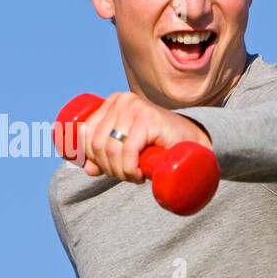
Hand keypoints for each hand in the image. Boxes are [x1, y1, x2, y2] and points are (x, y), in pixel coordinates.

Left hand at [75, 91, 212, 183]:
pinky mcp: (149, 117)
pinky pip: (128, 149)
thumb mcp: (126, 148)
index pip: (84, 133)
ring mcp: (135, 106)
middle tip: (125, 176)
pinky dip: (130, 168)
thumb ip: (105, 156)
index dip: (89, 157)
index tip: (103, 170)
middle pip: (96, 143)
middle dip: (107, 168)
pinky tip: (138, 175)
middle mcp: (121, 100)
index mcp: (111, 103)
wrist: (192, 142)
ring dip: (119, 172)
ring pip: (111, 148)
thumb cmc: (157, 146)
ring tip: (133, 177)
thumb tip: (86, 169)